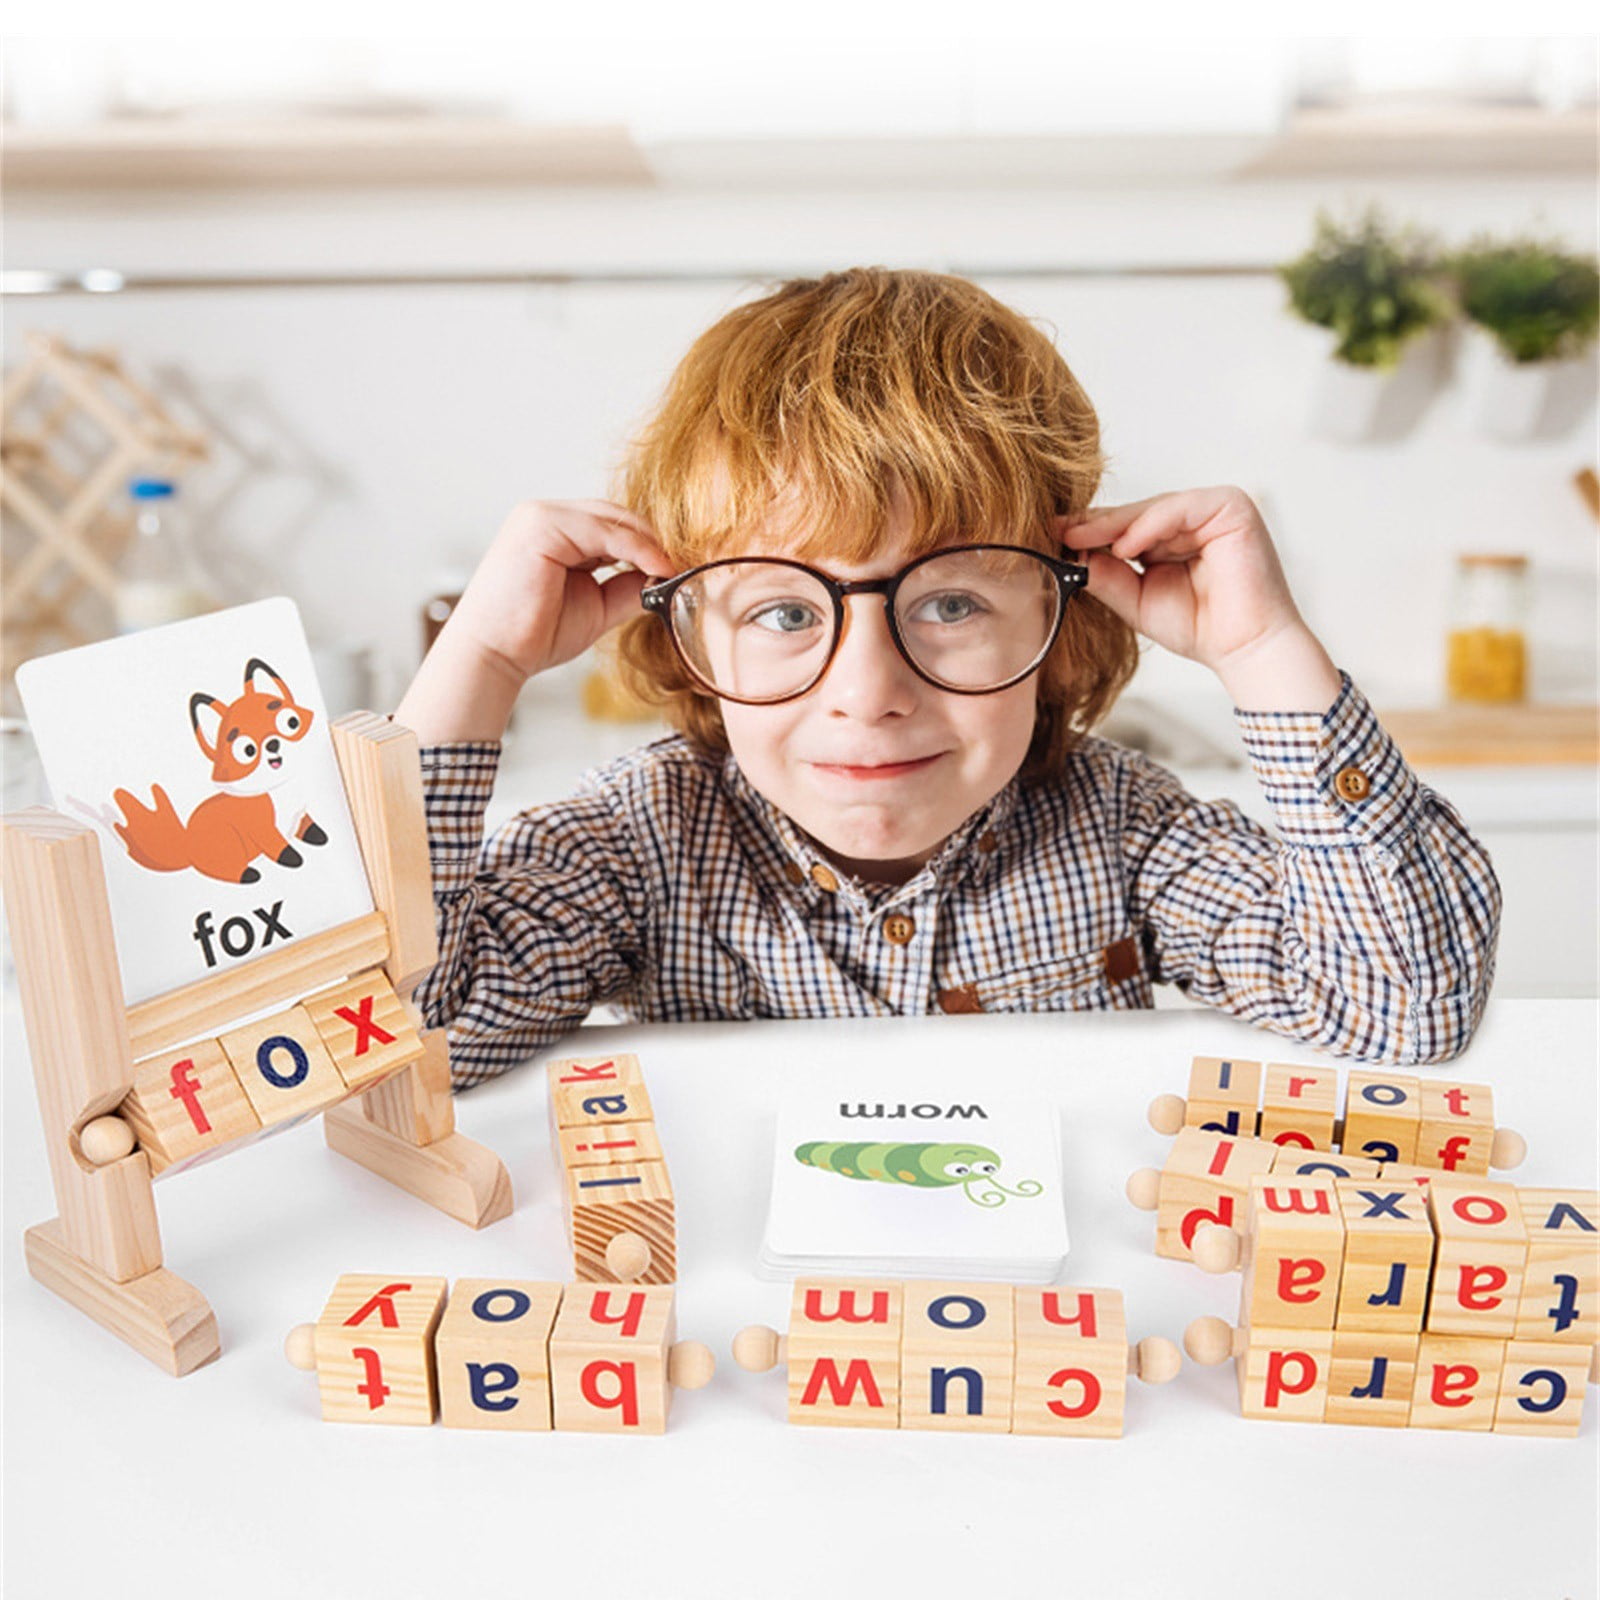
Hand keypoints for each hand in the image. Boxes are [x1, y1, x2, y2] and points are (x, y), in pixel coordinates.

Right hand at [443, 498, 674, 686]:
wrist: (496, 655)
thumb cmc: (534, 635)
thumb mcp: (596, 606)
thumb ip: (628, 587)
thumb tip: (664, 578)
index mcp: (553, 531)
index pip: (612, 525)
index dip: (648, 545)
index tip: (679, 568)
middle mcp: (544, 516)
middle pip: (615, 516)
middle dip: (653, 541)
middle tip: (685, 566)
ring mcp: (540, 515)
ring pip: (613, 519)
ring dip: (649, 544)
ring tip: (673, 570)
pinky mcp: (541, 524)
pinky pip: (604, 530)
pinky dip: (636, 547)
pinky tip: (658, 567)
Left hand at [1057, 485, 1340, 712]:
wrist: (1243, 650)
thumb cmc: (1200, 628)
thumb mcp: (1137, 599)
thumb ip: (1106, 575)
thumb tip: (1070, 553)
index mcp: (1176, 535)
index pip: (1127, 526)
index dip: (1090, 532)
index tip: (1052, 536)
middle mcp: (1197, 517)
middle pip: (1136, 513)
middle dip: (1095, 525)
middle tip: (1057, 532)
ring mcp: (1216, 508)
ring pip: (1153, 508)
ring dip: (1115, 526)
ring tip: (1079, 540)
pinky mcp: (1233, 507)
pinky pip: (1180, 508)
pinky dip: (1149, 526)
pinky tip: (1123, 546)